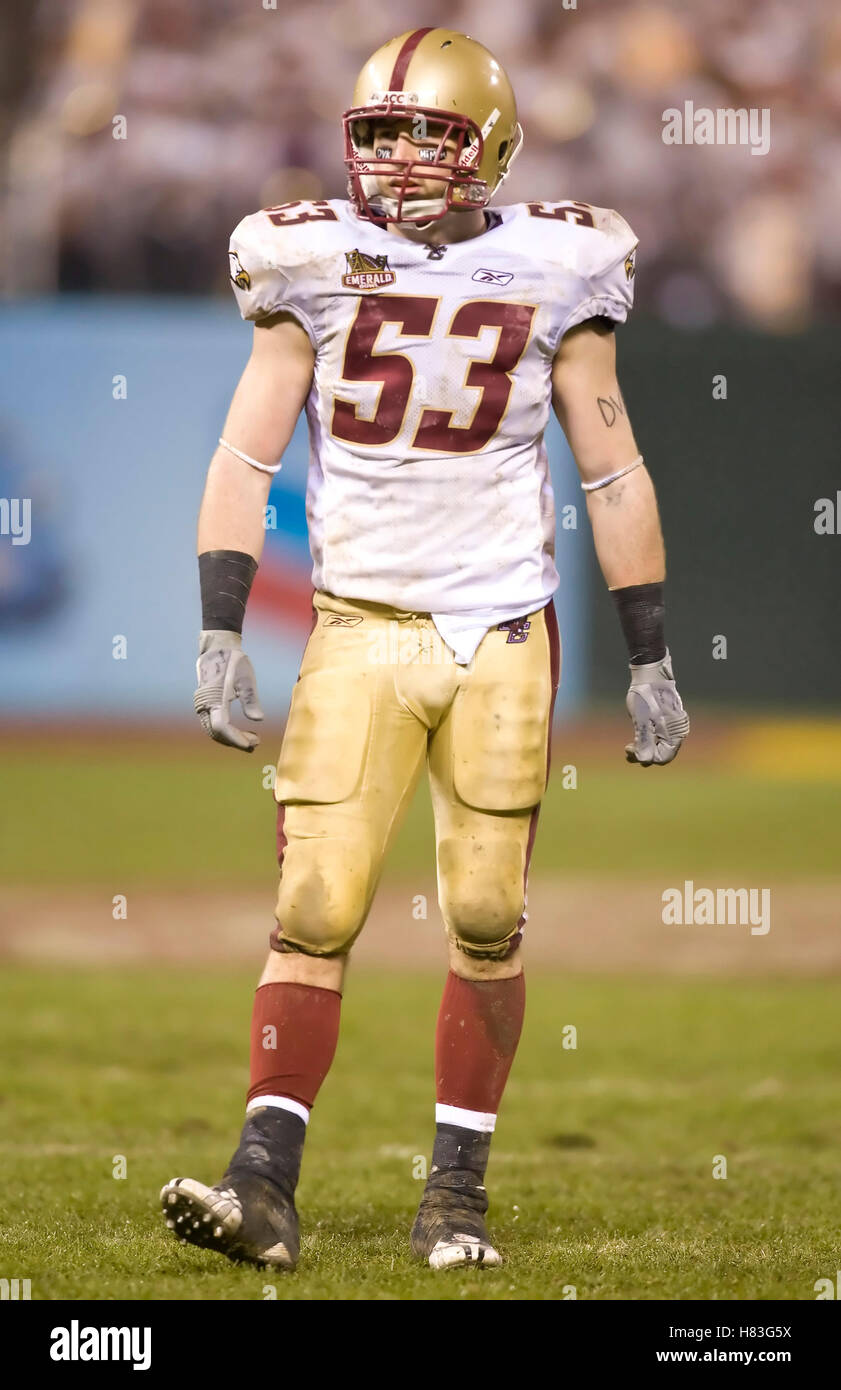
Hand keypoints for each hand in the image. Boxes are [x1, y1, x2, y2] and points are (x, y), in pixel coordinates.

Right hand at [194, 630, 263, 751]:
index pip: (222, 727)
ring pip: (214, 731)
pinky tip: (241, 732)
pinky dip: (226, 732)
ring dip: (231, 738)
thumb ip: (251, 700)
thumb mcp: (246, 678)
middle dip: (236, 741)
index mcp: (215, 698)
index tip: (251, 745)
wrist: (217, 649)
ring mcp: (203, 705)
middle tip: (257, 743)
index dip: (235, 739)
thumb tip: (259, 719)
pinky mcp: (205, 705)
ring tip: (252, 740)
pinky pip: (213, 724)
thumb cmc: (234, 662)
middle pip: (217, 733)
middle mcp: (205, 704)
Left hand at [624, 649, 689, 765]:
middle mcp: (677, 732)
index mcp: (674, 733)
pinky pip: (659, 738)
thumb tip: (645, 760)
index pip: (663, 757)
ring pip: (659, 746)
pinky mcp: (666, 723)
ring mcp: (672, 727)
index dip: (646, 758)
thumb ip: (645, 741)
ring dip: (645, 749)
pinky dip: (648, 741)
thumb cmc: (646, 697)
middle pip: (662, 754)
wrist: (650, 675)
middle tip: (627, 749)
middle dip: (644, 755)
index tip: (629, 748)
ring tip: (629, 746)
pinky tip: (636, 738)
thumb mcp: (642, 720)